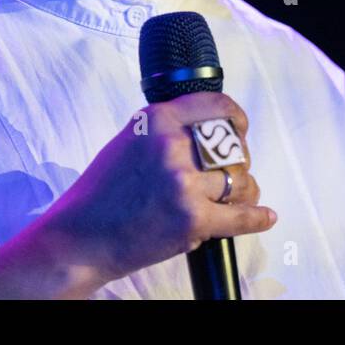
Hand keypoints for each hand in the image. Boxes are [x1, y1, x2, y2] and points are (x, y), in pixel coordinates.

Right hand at [36, 90, 275, 290]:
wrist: (79, 238)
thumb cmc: (100, 193)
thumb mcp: (128, 141)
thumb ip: (164, 131)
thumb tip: (204, 129)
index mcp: (156, 120)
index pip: (216, 106)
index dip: (236, 118)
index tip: (241, 127)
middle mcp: (172, 146)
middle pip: (232, 145)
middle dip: (240, 159)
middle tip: (234, 171)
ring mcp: (183, 183)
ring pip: (240, 180)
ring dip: (243, 191)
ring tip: (237, 199)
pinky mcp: (192, 219)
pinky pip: (241, 217)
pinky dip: (257, 218)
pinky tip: (265, 216)